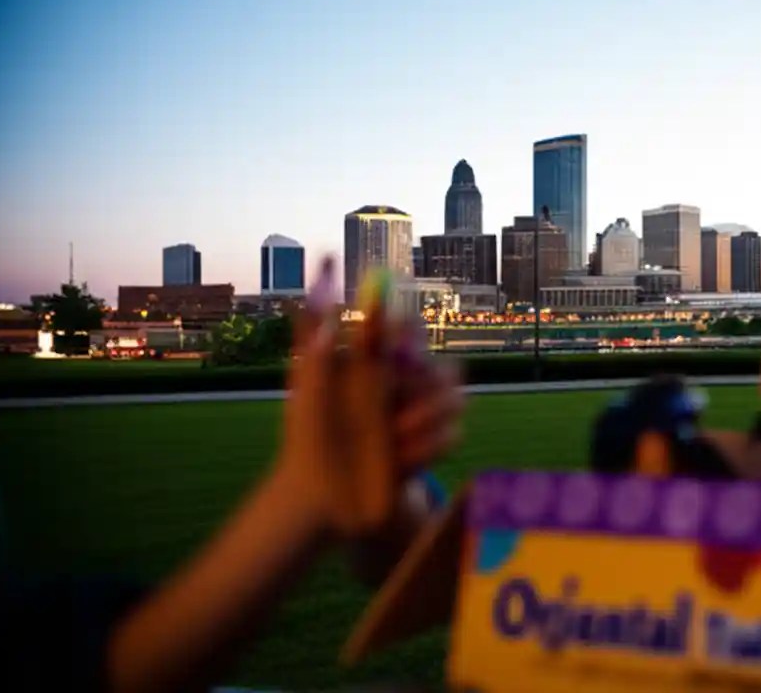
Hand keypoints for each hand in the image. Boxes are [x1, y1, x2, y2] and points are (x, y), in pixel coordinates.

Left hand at [279, 260, 463, 539]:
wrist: (315, 492)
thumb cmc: (305, 432)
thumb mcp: (305, 379)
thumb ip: (314, 330)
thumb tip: (322, 269)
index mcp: (377, 363)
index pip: (410, 330)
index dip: (405, 335)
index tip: (387, 349)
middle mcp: (404, 386)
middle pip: (442, 362)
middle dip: (425, 378)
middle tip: (394, 393)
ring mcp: (419, 417)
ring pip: (456, 397)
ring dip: (428, 414)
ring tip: (392, 432)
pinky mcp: (428, 449)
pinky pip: (453, 436)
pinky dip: (428, 446)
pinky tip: (398, 457)